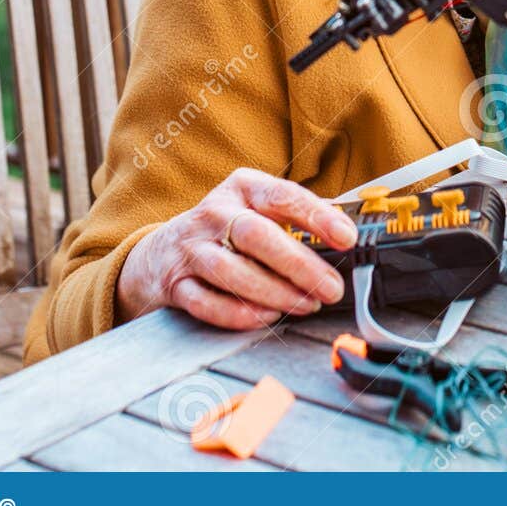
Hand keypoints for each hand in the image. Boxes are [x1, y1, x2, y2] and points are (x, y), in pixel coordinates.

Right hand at [116, 167, 357, 328]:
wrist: (160, 252)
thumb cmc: (226, 230)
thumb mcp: (258, 209)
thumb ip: (297, 219)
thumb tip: (346, 236)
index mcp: (243, 188)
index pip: (283, 196)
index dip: (317, 217)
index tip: (346, 238)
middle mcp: (215, 213)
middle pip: (257, 236)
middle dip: (299, 265)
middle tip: (330, 288)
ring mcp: (191, 248)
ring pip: (231, 271)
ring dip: (274, 292)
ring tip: (305, 305)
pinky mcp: (174, 283)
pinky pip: (206, 302)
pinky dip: (239, 313)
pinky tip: (268, 317)